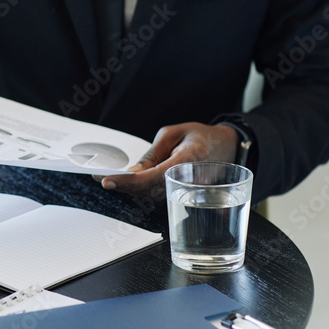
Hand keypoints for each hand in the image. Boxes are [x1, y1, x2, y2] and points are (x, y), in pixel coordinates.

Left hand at [96, 123, 237, 198]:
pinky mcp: (183, 193)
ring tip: (108, 178)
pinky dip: (139, 189)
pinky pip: (158, 194)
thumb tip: (133, 171)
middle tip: (100, 177)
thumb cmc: (202, 137)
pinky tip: (125, 182)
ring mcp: (187, 190)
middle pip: (148, 190)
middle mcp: (189, 180)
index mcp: (189, 159)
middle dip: (122, 185)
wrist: (227, 147)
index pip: (153, 177)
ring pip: (151, 195)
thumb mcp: (174, 134)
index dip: (129, 181)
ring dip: (128, 188)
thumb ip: (153, 153)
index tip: (108, 180)